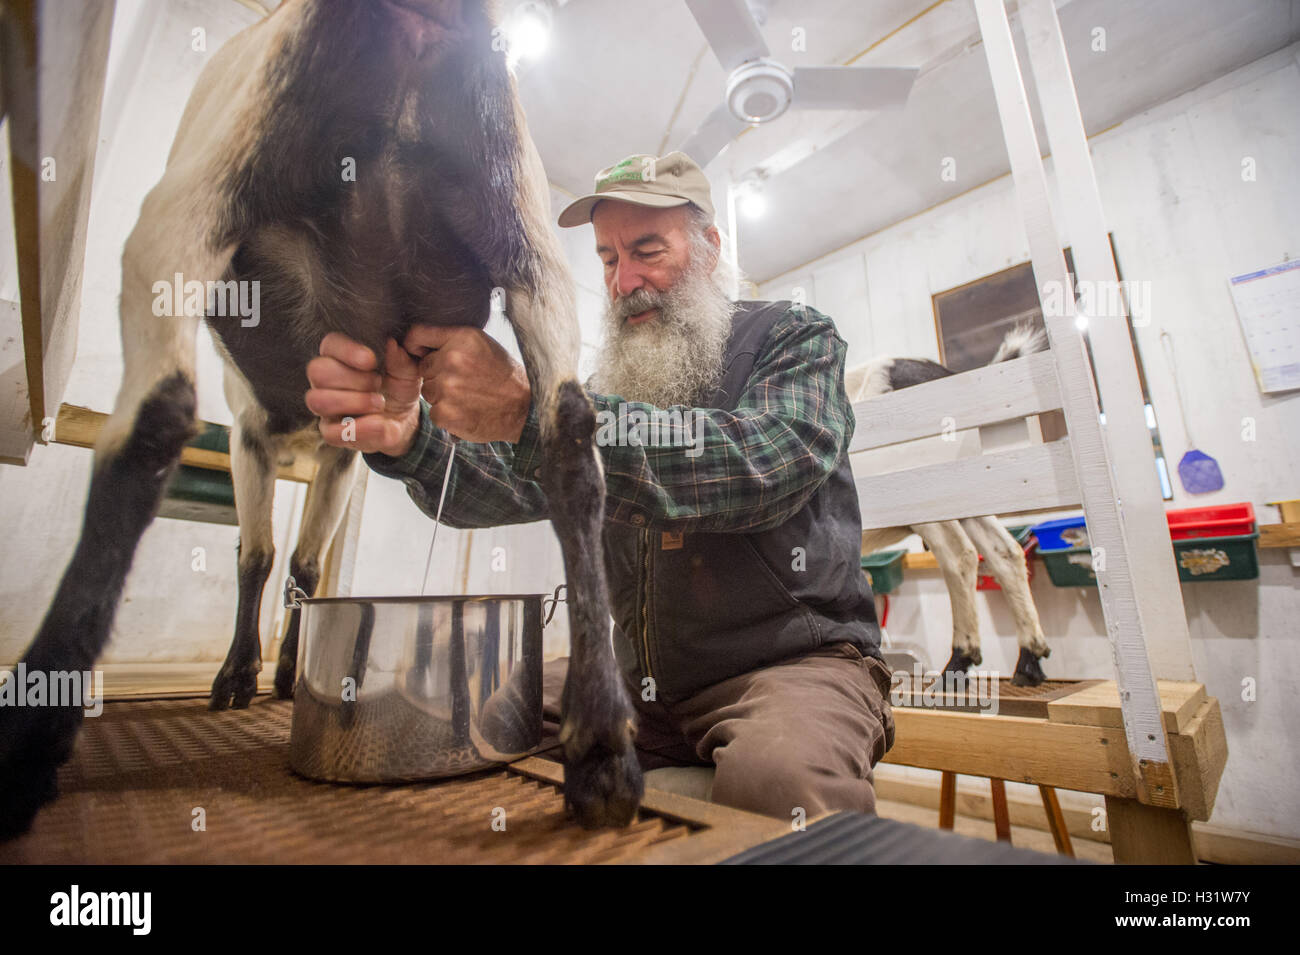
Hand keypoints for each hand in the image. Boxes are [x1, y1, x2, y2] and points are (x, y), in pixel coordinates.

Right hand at [307, 334, 421, 456]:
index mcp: (340, 357)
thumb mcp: (406, 371)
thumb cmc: (398, 387)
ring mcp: (325, 407)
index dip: (347, 351)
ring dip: (352, 401)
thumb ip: (400, 358)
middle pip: (317, 371)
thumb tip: (392, 344)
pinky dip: (359, 429)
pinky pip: (330, 432)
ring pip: (317, 400)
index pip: (330, 345)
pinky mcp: (330, 432)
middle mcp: (325, 380)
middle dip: (352, 378)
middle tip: (377, 384)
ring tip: (379, 404)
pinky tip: (379, 424)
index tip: (371, 360)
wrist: (405, 420)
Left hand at [403, 325, 531, 442]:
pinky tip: (468, 411)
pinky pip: (434, 412)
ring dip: (443, 396)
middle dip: (438, 375)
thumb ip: (450, 340)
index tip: (421, 354)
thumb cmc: (503, 375)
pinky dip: (448, 415)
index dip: (415, 346)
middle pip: (424, 368)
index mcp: (461, 338)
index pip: (417, 335)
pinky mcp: (446, 412)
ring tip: (469, 396)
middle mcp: (452, 360)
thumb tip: (413, 343)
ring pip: (428, 391)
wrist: (524, 408)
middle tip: (465, 381)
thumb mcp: (481, 344)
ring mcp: (448, 387)